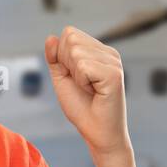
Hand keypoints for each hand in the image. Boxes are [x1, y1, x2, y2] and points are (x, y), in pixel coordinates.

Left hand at [44, 25, 130, 157]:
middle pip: (71, 39)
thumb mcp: (62, 78)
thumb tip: (51, 37)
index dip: (61, 56)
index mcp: (98, 51)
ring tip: (89, 88)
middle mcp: (109, 53)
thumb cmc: (82, 107)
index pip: (69, 34)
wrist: (97, 132)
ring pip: (76, 52)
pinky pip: (83, 66)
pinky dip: (82, 82)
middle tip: (81, 84)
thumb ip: (55, 58)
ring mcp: (114, 62)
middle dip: (66, 64)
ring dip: (75, 75)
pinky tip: (94, 91)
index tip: (74, 77)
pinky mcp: (115, 74)